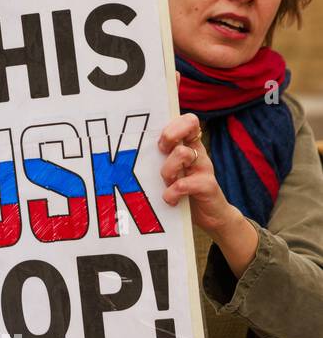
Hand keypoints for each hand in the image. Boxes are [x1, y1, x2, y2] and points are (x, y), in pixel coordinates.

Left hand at [157, 114, 233, 230]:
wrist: (211, 217)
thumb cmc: (183, 193)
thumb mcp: (170, 173)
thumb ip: (157, 161)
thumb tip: (126, 154)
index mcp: (189, 146)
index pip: (187, 120)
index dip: (172, 124)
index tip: (159, 142)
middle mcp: (198, 152)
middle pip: (189, 124)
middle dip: (169, 136)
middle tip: (161, 152)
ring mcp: (204, 168)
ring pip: (183, 153)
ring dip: (167, 170)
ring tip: (166, 184)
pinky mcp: (208, 186)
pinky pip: (186, 183)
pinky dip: (172, 193)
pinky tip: (171, 200)